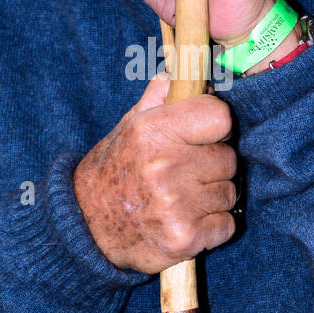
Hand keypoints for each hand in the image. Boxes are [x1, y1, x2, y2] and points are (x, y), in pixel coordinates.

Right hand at [73, 72, 237, 273]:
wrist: (85, 228)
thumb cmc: (112, 172)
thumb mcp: (128, 127)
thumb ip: (158, 98)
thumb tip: (184, 73)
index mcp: (152, 131)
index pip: (220, 117)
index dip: (216, 126)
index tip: (204, 135)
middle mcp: (164, 166)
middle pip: (228, 158)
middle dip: (211, 165)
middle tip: (184, 173)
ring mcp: (176, 205)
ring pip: (228, 192)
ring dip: (211, 196)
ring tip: (182, 198)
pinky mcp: (185, 238)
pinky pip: (227, 224)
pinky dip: (213, 225)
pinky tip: (187, 220)